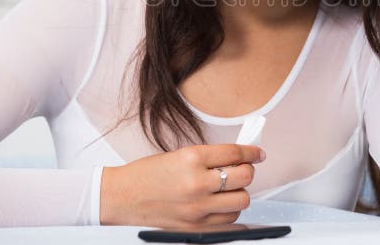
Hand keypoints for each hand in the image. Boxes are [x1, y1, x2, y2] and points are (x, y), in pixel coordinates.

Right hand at [100, 143, 264, 227]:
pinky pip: (229, 220)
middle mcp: (197, 183)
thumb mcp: (179, 155)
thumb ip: (208, 157)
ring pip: (241, 200)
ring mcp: (197, 208)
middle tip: (242, 169)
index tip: (258, 153)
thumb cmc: (146, 175)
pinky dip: (229, 211)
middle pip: (244, 177)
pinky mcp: (196, 227)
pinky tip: (219, 204)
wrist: (121, 197)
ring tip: (228, 189)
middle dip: (248, 171)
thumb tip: (236, 157)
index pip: (235, 153)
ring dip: (239, 193)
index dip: (252, 152)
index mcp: (192, 158)